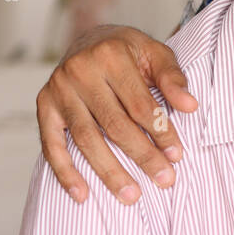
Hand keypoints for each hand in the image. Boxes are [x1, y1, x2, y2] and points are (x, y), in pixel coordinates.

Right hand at [36, 24, 198, 203]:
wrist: (89, 39)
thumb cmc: (128, 51)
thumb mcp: (155, 53)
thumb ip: (172, 79)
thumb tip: (190, 107)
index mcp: (111, 55)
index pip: (140, 104)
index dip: (160, 132)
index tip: (177, 156)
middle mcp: (80, 71)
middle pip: (114, 124)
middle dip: (142, 155)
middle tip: (163, 180)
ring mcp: (58, 90)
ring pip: (86, 139)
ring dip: (109, 171)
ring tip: (131, 195)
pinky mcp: (43, 106)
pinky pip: (52, 144)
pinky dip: (65, 172)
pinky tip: (82, 194)